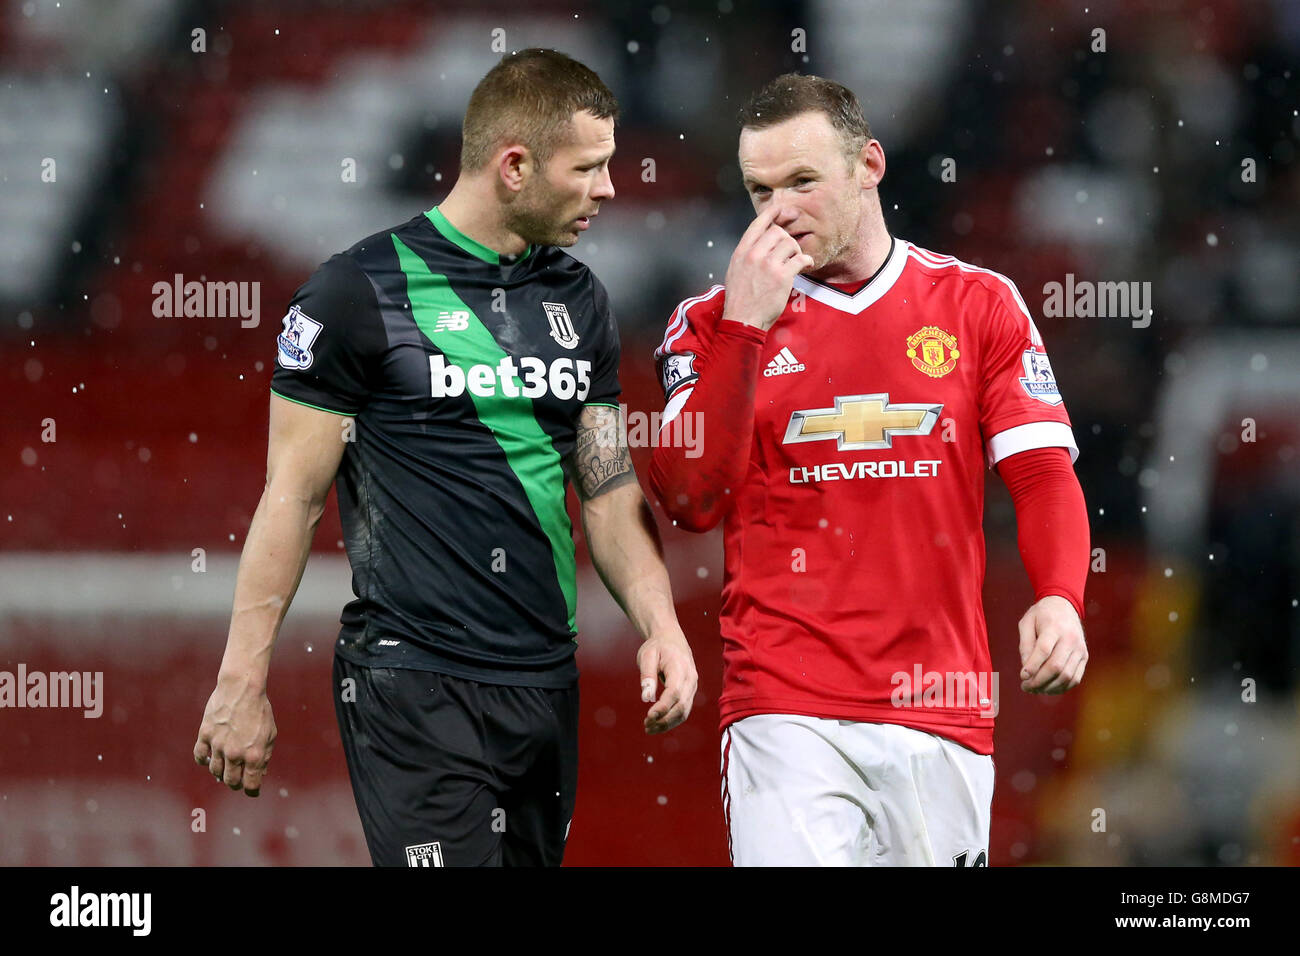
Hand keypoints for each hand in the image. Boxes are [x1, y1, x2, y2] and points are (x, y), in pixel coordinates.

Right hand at [193, 674, 276, 795]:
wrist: (242, 688)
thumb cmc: (259, 710)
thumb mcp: (270, 734)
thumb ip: (264, 756)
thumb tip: (259, 773)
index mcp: (254, 755)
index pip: (250, 785)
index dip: (251, 790)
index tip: (252, 790)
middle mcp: (235, 754)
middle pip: (231, 781)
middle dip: (235, 783)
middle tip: (237, 779)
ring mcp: (218, 745)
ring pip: (215, 771)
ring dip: (220, 772)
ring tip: (225, 766)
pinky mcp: (205, 735)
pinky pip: (200, 756)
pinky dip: (203, 759)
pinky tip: (209, 756)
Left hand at [637, 631, 697, 733]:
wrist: (671, 639)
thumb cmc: (657, 647)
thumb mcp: (647, 655)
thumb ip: (647, 675)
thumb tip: (647, 698)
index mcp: (680, 668)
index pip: (674, 692)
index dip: (663, 707)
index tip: (649, 716)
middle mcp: (691, 679)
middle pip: (681, 706)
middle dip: (664, 720)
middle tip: (646, 726)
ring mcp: (692, 687)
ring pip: (684, 711)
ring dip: (668, 723)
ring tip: (649, 728)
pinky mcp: (690, 692)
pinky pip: (684, 710)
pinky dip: (672, 720)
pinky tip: (658, 723)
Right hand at [721, 202, 814, 330]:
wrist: (743, 319)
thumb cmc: (740, 298)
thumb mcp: (735, 270)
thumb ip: (747, 255)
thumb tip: (763, 242)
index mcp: (741, 252)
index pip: (758, 224)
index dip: (772, 213)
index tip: (783, 209)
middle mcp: (754, 254)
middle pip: (777, 232)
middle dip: (787, 240)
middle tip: (790, 252)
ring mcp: (768, 264)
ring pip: (790, 243)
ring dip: (797, 251)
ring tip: (796, 262)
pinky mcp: (782, 276)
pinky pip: (801, 259)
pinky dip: (807, 261)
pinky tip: (807, 266)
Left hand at [1018, 595, 1087, 693]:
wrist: (1064, 605)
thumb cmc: (1041, 615)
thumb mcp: (1026, 622)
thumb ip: (1025, 644)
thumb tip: (1026, 669)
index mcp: (1054, 627)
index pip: (1044, 650)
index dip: (1033, 666)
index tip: (1022, 676)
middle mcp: (1070, 639)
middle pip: (1056, 666)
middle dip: (1039, 681)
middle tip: (1025, 686)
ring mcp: (1080, 649)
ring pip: (1066, 676)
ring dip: (1049, 687)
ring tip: (1034, 689)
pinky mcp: (1084, 657)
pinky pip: (1075, 678)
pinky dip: (1062, 687)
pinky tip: (1048, 688)